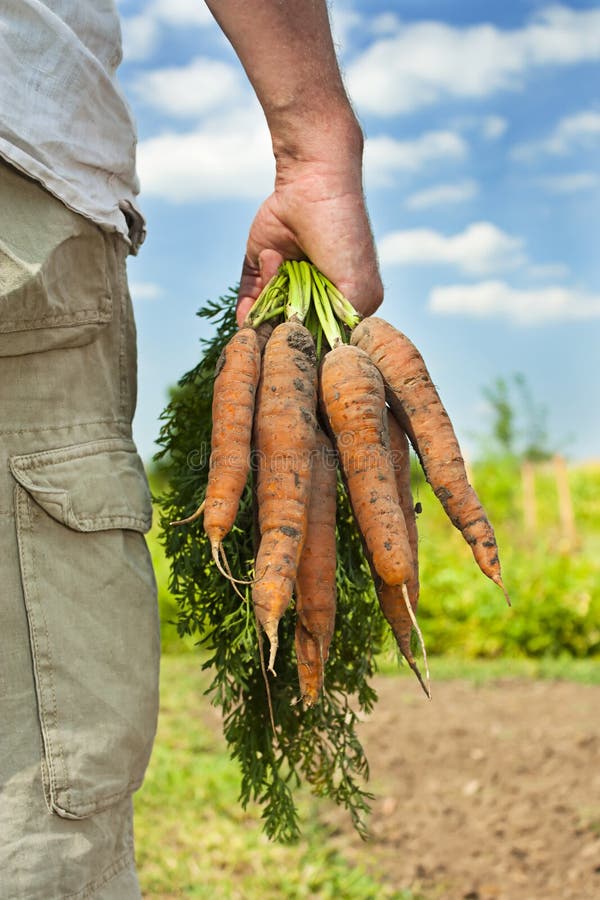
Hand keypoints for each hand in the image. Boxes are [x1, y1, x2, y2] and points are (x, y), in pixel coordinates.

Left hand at [236, 147, 382, 326]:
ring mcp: (285, 282)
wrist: (313, 184)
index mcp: (341, 303)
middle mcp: (312, 296)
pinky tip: (255, 293)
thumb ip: (343, 325)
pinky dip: (246, 305)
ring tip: (278, 262)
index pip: (319, 339)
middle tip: (281, 309)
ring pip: (266, 316)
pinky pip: (246, 299)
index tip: (297, 341)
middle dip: (280, 327)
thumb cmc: (343, 236)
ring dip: (265, 303)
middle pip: (289, 331)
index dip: (306, 344)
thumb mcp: (356, 287)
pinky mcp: (259, 268)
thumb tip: (323, 360)